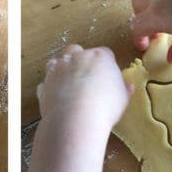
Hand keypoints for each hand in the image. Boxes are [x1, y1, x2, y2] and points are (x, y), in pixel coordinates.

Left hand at [27, 45, 132, 171]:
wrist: (75, 121)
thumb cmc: (105, 107)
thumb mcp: (123, 99)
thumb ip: (124, 89)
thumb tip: (127, 86)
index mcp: (99, 57)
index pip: (105, 53)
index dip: (107, 64)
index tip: (108, 76)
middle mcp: (76, 58)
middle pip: (77, 50)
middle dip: (80, 59)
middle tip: (86, 76)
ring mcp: (57, 70)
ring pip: (56, 62)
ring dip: (61, 69)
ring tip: (69, 85)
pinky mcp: (44, 85)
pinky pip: (46, 82)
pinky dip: (51, 88)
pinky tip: (58, 99)